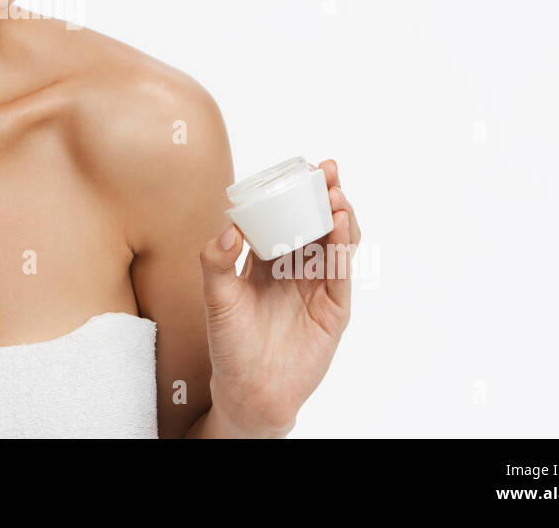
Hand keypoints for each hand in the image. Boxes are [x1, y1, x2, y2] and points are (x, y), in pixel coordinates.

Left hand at [198, 158, 360, 435]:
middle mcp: (297, 269)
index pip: (286, 216)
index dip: (296, 192)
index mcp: (268, 260)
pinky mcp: (334, 309)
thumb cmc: (229, 345)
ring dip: (339, 215)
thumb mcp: (216, 298)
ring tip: (336, 193)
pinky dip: (343, 246)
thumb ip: (216, 263)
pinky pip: (341, 272)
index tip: (301, 167)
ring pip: (336, 242)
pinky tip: (341, 224)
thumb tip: (229, 228)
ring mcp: (319, 287)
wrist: (249, 391)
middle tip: (327, 169)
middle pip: (317, 222)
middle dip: (325, 194)